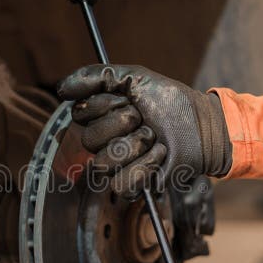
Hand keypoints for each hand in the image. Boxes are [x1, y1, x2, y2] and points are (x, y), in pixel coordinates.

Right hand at [58, 64, 230, 197]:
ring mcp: (117, 165)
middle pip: (90, 140)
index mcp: (98, 118)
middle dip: (124, 125)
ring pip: (103, 163)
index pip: (80, 115)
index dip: (107, 106)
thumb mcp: (134, 78)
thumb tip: (60, 88)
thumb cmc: (170, 101)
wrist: (202, 125)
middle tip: (145, 120)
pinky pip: (122, 184)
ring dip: (137, 146)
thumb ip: (96, 76)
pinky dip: (146, 167)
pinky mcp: (133, 185)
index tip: (129, 101)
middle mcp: (103, 142)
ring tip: (154, 138)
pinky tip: (160, 156)